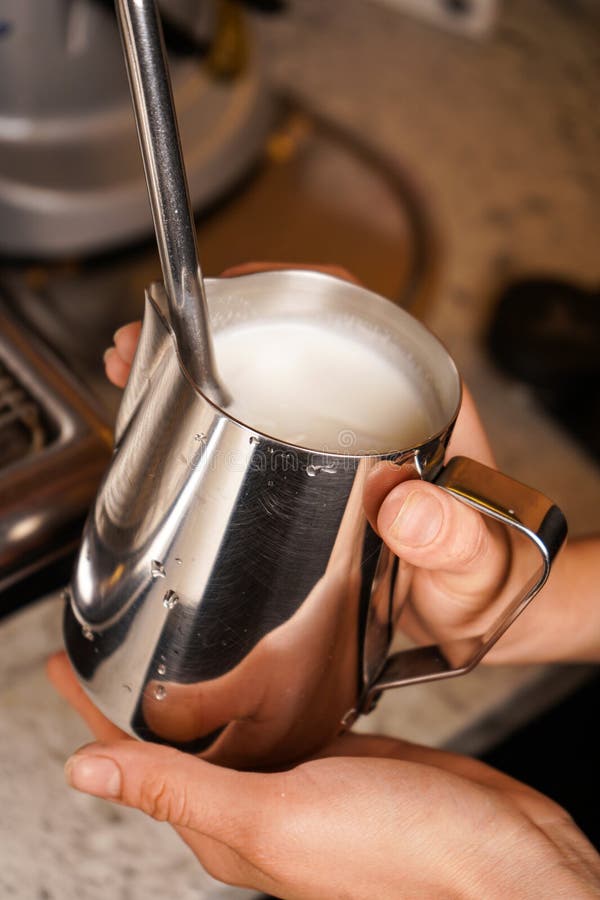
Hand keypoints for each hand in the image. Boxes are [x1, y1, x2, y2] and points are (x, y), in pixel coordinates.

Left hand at [48, 651, 599, 899]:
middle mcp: (256, 800)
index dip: (94, 712)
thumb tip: (85, 773)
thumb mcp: (272, 819)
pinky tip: (258, 663)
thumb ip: (180, 791)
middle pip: (176, 738)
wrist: (496, 858)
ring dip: (197, 684)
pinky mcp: (340, 753)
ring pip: (230, 722)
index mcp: (224, 822)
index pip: (134, 761)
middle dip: (140, 692)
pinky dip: (260, 686)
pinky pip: (284, 713)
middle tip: (114, 642)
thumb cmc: (398, 857)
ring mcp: (299, 776)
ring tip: (173, 640)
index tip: (67, 667)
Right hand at [103, 262, 520, 656]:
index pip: (352, 310)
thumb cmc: (486, 578)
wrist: (475, 617)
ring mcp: (341, 438)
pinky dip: (212, 419)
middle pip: (290, 339)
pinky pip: (259, 427)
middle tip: (152, 344)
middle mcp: (377, 405)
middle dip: (213, 330)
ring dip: (201, 370)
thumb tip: (404, 506)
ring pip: (265, 381)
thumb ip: (456, 538)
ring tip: (140, 374)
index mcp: (420, 398)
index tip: (224, 292)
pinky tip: (172, 429)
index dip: (286, 287)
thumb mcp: (475, 561)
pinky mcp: (315, 474)